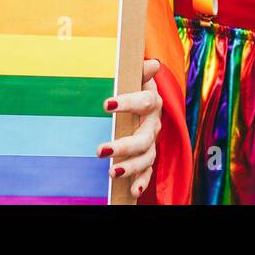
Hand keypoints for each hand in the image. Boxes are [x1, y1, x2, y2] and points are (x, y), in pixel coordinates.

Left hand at [97, 58, 163, 201]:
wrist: (146, 105)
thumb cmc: (137, 89)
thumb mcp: (137, 78)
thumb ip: (141, 71)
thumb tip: (153, 63)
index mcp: (153, 103)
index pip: (145, 102)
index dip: (128, 102)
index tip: (105, 104)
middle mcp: (154, 125)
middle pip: (144, 138)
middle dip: (124, 146)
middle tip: (100, 150)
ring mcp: (151, 143)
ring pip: (146, 157)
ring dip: (131, 167)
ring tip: (112, 172)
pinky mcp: (147, 157)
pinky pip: (148, 172)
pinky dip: (142, 182)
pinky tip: (134, 192)